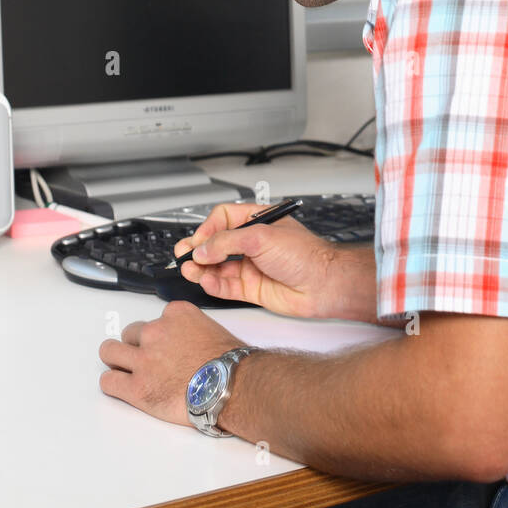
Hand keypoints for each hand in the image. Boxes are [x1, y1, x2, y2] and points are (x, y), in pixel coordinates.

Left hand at [98, 300, 246, 425]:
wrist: (232, 386)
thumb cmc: (230, 364)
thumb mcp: (213, 330)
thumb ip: (191, 331)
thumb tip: (189, 343)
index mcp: (175, 314)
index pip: (155, 320)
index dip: (158, 336)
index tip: (163, 346)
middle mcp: (155, 332)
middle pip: (130, 334)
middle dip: (136, 346)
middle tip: (146, 361)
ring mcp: (143, 359)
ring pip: (109, 352)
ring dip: (116, 360)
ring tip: (123, 370)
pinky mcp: (137, 387)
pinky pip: (108, 382)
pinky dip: (113, 384)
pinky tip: (121, 387)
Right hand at [171, 201, 344, 318]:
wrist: (324, 285)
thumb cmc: (306, 255)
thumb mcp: (261, 237)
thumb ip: (227, 242)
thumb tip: (203, 249)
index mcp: (257, 222)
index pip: (223, 219)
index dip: (208, 229)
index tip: (199, 240)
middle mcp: (252, 243)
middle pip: (216, 244)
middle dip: (198, 250)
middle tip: (183, 255)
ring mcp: (251, 266)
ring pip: (217, 266)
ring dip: (201, 268)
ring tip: (189, 270)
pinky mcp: (251, 288)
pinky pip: (225, 286)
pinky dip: (212, 284)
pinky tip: (205, 281)